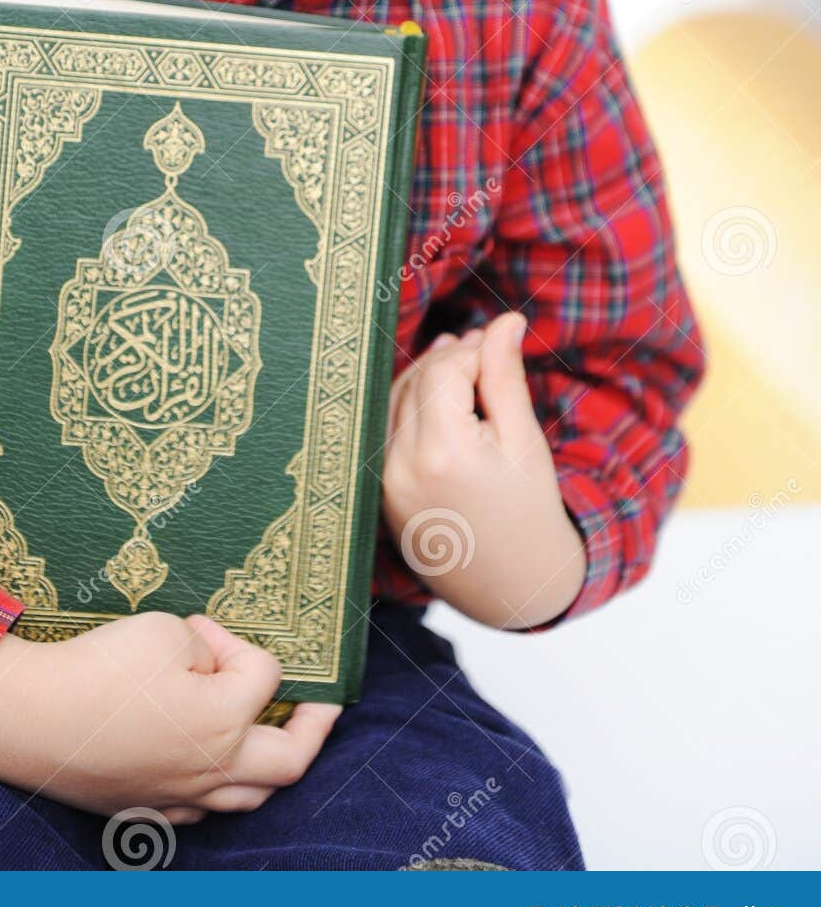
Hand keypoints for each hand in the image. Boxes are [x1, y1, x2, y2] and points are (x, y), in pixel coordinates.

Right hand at [0, 609, 341, 821]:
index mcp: (223, 723)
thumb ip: (205, 647)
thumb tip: (210, 661)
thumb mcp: (163, 630)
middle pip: (290, 762)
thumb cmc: (97, 669)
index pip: (265, 675)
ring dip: (269, 765)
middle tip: (321, 704)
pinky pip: (202, 810)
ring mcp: (178, 797)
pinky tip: (210, 764)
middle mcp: (210, 770)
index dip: (236, 642)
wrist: (26, 717)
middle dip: (314, 729)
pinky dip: (218, 786)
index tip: (201, 628)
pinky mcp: (145, 810)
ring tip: (271, 735)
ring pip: (250, 797)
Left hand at [381, 311, 586, 628]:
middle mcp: (403, 466)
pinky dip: (409, 409)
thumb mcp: (524, 440)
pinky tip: (439, 401)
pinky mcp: (379, 493)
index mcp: (443, 451)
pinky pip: (387, 432)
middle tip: (484, 346)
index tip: (500, 339)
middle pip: (416, 381)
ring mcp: (385, 482)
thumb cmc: (528, 510)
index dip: (474, 348)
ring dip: (425, 378)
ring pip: (394, 401)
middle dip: (449, 359)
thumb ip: (505, 376)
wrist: (513, 585)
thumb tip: (503, 320)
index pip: (444, 369)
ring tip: (463, 365)